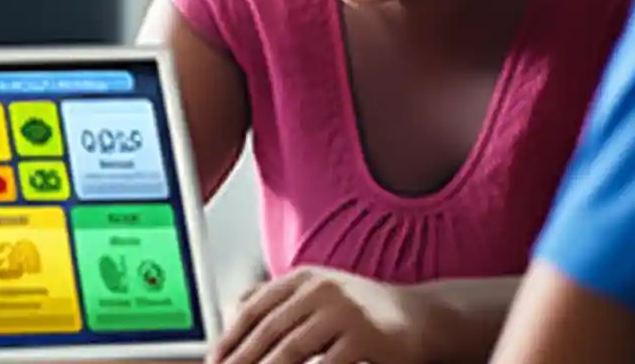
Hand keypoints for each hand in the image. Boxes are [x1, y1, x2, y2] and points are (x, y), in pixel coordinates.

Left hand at [209, 266, 428, 363]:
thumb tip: (230, 316)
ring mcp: (345, 312)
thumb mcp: (318, 296)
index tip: (213, 360)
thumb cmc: (361, 313)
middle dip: (242, 360)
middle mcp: (322, 290)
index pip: (254, 307)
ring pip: (291, 350)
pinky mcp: (366, 338)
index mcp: (304, 279)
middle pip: (268, 331)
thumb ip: (279, 302)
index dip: (230, 337)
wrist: (420, 320)